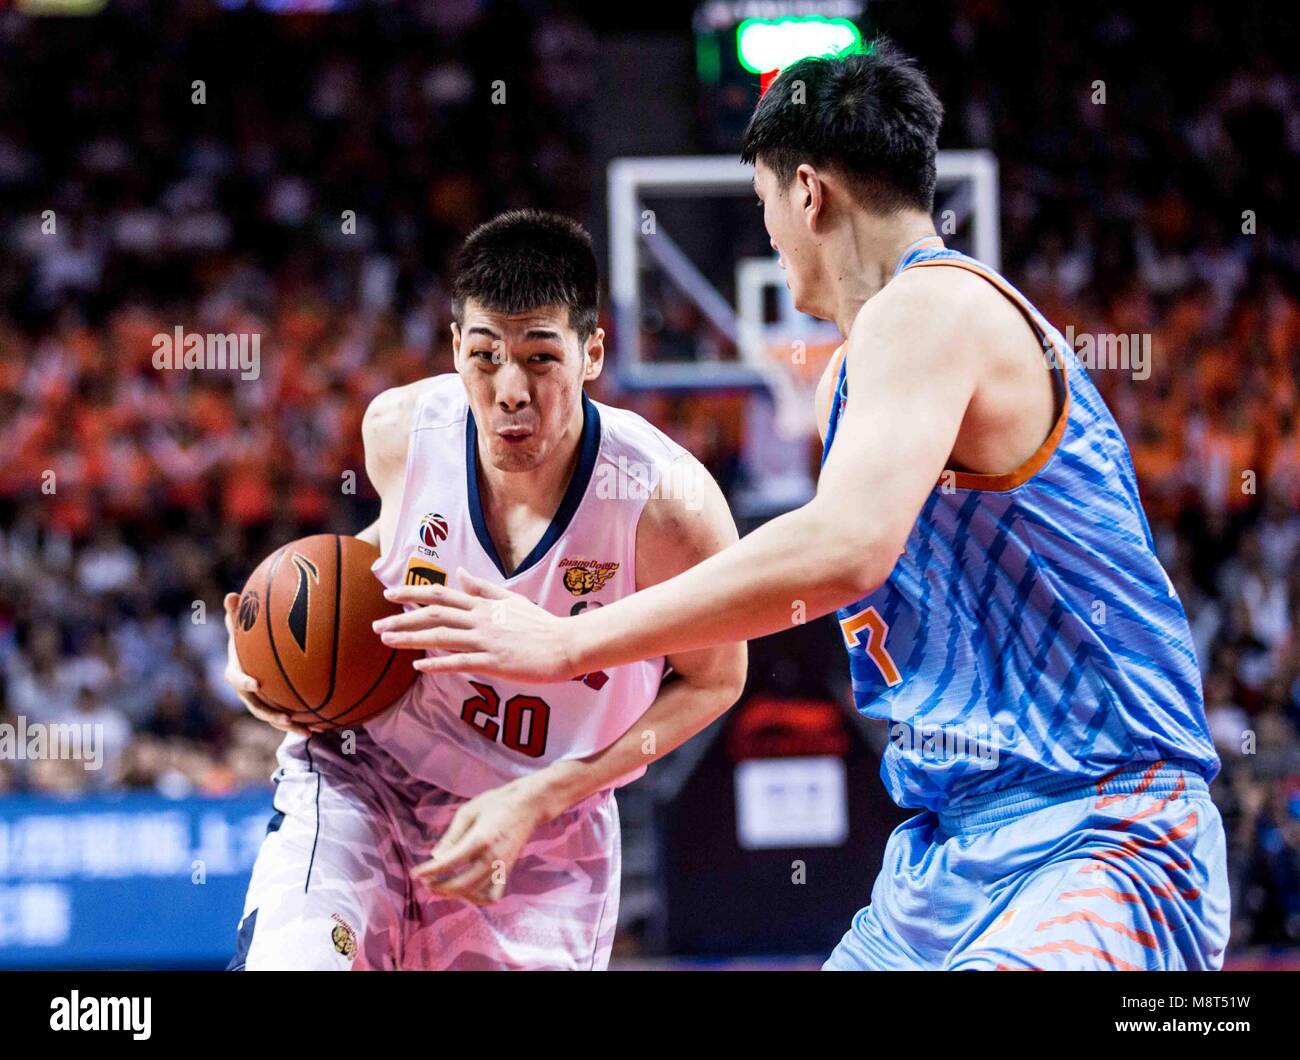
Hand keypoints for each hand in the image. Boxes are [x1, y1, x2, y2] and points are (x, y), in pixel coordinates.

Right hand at [223, 592, 309, 736]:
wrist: (249, 659)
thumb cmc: (245, 641)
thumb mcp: (239, 627)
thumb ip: (236, 614)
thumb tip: (231, 594)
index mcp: (236, 673)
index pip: (237, 679)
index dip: (244, 682)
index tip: (256, 683)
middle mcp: (247, 692)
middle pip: (257, 707)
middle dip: (272, 714)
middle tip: (286, 718)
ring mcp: (260, 702)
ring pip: (274, 718)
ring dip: (290, 726)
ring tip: (309, 732)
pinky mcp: (274, 706)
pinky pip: (287, 717)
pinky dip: (302, 723)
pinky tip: (323, 727)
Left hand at [374, 569, 578, 682]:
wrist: (565, 645)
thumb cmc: (540, 624)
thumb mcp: (511, 599)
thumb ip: (483, 588)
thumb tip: (460, 573)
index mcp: (484, 604)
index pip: (441, 593)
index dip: (412, 593)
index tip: (389, 594)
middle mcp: (480, 619)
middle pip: (434, 614)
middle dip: (402, 619)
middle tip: (376, 626)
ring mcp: (486, 640)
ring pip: (440, 636)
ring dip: (410, 639)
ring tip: (387, 642)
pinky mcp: (493, 661)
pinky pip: (459, 662)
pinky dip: (437, 663)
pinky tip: (418, 667)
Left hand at [410, 780, 547, 905]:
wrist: (528, 805)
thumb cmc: (496, 803)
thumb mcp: (468, 812)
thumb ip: (451, 836)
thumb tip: (434, 856)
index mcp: (480, 839)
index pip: (449, 863)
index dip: (429, 871)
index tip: (414, 874)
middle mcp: (492, 857)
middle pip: (461, 884)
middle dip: (439, 887)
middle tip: (424, 882)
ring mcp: (502, 867)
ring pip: (475, 893)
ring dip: (455, 895)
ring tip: (441, 887)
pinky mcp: (507, 871)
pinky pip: (493, 895)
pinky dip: (478, 899)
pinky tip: (466, 892)